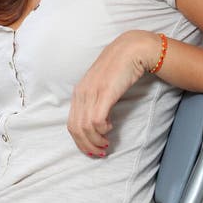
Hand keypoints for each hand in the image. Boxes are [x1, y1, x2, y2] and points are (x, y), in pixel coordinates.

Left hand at [68, 31, 162, 156]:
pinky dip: (101, 130)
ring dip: (95, 141)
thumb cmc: (118, 69)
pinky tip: (110, 128)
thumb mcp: (102, 87)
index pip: (71, 124)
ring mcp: (92, 92)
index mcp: (78, 92)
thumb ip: (96, 101)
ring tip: (106, 144)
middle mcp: (81, 93)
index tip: (91, 150)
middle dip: (87, 145)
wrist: (131, 50)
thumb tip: (98, 123)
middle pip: (76, 129)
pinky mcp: (104, 93)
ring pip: (86, 127)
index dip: (80, 141)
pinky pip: (96, 119)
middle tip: (100, 152)